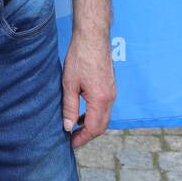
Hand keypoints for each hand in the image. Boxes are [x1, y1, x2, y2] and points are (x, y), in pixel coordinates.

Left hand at [61, 32, 116, 149]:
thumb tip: (68, 127)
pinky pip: (104, 107)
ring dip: (91, 125)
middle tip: (72, 139)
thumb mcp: (69, 84)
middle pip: (101, 126)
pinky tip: (82, 113)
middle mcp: (110, 98)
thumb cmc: (80, 57)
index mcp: (100, 99)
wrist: (93, 36)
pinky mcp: (110, 86)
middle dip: (87, 135)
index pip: (93, 128)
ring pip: (104, 117)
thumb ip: (70, 107)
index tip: (70, 144)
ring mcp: (112, 91)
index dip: (82, 139)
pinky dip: (94, 114)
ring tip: (74, 128)